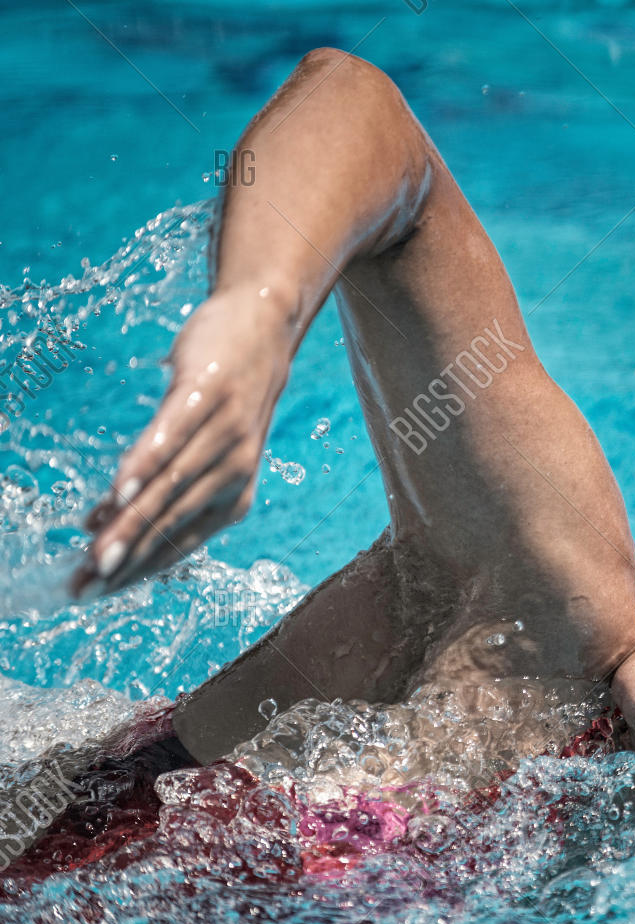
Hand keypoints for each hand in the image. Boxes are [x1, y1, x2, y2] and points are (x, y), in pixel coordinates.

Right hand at [73, 287, 294, 597]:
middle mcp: (234, 472)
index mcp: (233, 497)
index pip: (177, 543)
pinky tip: (120, 490)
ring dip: (131, 524)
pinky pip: (172, 436)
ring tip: (96, 554)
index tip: (91, 593)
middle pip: (169, 523)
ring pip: (170, 487)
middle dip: (124, 559)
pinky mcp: (207, 395)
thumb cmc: (223, 399)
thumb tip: (103, 520)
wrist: (263, 330)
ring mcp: (224, 433)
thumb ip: (156, 485)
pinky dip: (145, 465)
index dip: (134, 569)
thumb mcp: (196, 448)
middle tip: (82, 585)